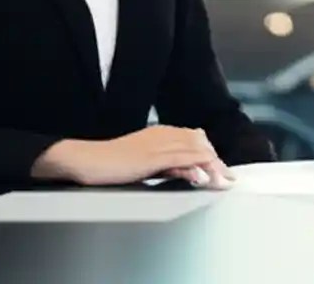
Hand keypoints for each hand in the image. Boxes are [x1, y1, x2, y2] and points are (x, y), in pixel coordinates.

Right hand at [32, 125, 229, 186]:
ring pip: (194, 151)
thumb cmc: (111, 163)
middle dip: (216, 162)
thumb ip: (166, 162)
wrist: (86, 160)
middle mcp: (162, 135)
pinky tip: (202, 178)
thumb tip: (188, 170)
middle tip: (228, 178)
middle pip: (199, 144)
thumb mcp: (144, 161)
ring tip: (222, 181)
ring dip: (211, 167)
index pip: (195, 139)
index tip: (221, 170)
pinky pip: (178, 160)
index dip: (210, 155)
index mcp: (161, 133)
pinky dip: (194, 168)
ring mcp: (156, 145)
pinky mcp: (149, 157)